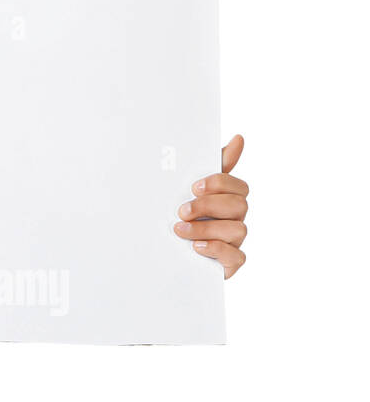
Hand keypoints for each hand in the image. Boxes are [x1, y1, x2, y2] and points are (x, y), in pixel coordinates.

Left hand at [173, 134, 248, 278]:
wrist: (161, 253)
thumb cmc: (182, 215)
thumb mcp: (189, 189)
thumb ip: (214, 165)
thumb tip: (239, 138)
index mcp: (228, 199)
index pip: (239, 186)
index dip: (219, 184)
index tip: (194, 186)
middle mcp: (235, 219)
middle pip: (239, 206)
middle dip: (208, 206)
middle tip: (182, 210)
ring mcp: (234, 241)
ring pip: (238, 230)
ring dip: (206, 228)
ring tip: (180, 230)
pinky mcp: (230, 263)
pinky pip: (236, 257)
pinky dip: (215, 249)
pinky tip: (196, 247)